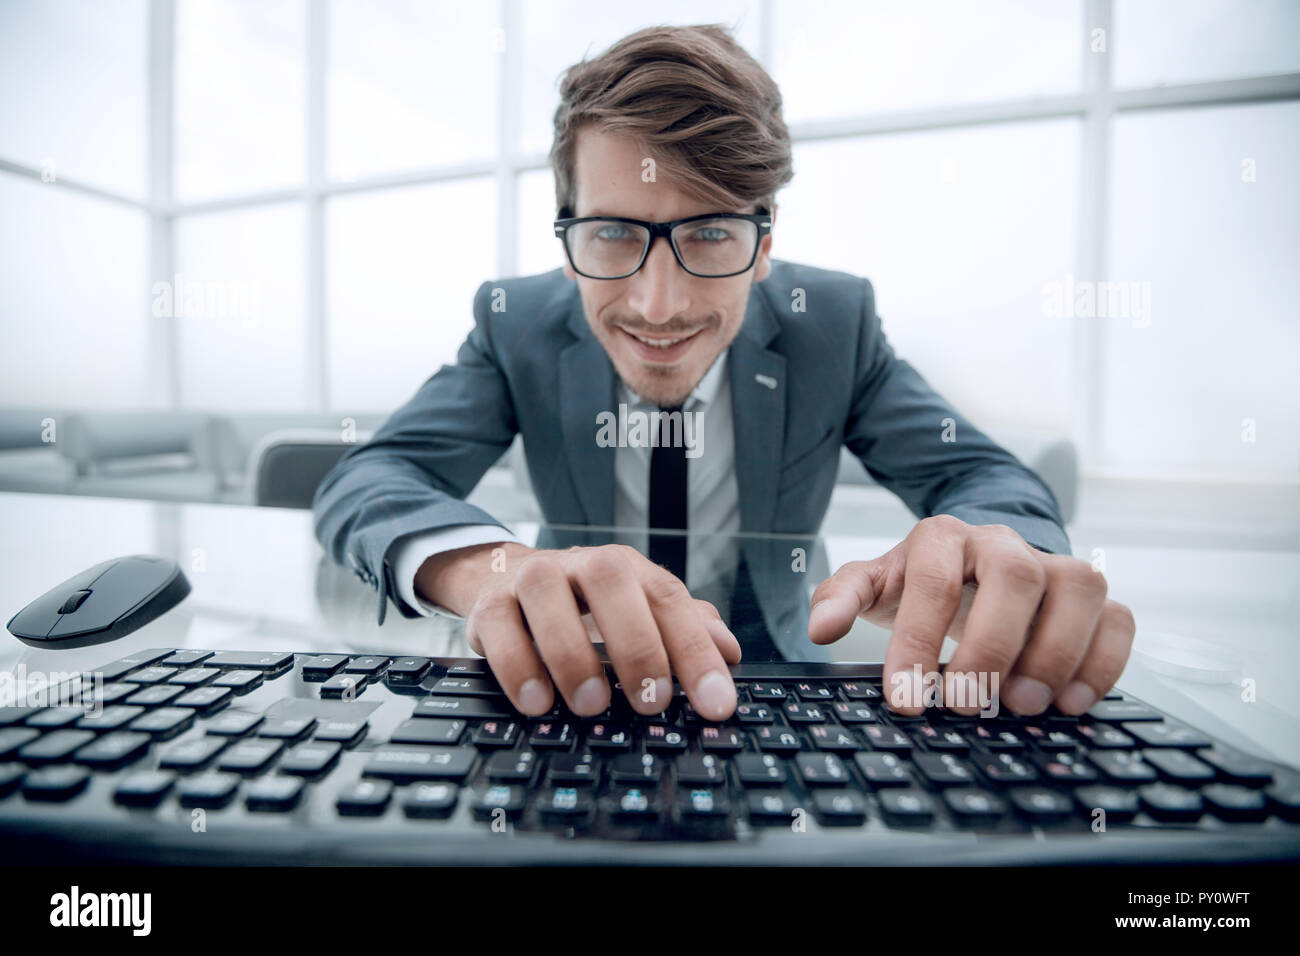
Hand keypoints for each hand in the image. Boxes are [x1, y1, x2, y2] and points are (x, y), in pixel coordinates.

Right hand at [416, 542, 740, 719]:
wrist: (503, 578)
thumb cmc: (583, 605)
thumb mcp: (636, 611)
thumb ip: (685, 629)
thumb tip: (731, 652)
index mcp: (628, 570)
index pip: (670, 601)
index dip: (698, 652)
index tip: (716, 703)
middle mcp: (582, 566)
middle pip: (612, 582)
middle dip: (637, 644)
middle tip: (653, 702)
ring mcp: (532, 579)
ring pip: (548, 597)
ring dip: (572, 655)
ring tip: (591, 705)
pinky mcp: (489, 604)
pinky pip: (498, 628)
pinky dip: (518, 668)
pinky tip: (538, 703)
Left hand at [806, 515, 1134, 716]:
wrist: (975, 564)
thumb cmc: (923, 582)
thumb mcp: (876, 585)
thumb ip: (842, 597)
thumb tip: (820, 629)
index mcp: (943, 538)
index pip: (933, 582)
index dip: (918, 641)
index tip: (905, 697)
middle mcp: (1005, 544)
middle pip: (1014, 577)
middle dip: (992, 646)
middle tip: (966, 704)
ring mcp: (1057, 564)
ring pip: (1078, 588)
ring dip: (1055, 653)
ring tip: (1021, 706)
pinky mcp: (1097, 597)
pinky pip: (1119, 617)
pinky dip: (1104, 661)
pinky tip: (1072, 702)